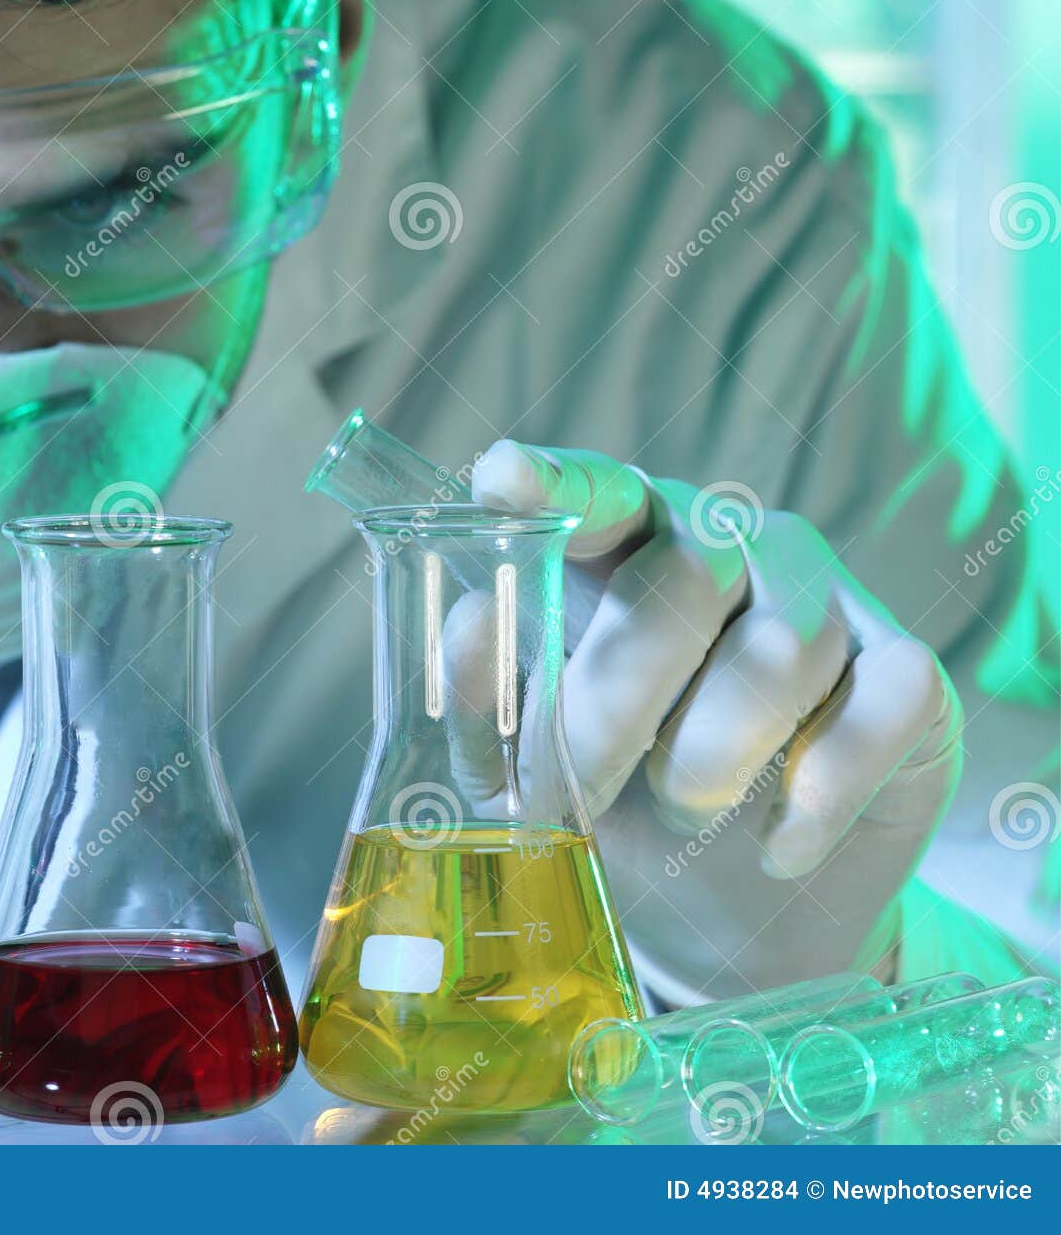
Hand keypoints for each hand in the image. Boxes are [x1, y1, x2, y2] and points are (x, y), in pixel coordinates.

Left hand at [466, 441, 962, 1004]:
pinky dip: (816, 802)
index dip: (554, 482)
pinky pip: (877, 715)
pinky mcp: (908, 672)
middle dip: (615, 707)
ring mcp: (823, 595)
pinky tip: (780, 843)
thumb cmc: (615, 799)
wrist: (736, 903)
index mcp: (621, 544)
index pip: (593, 490)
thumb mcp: (524, 765)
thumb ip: (485, 692)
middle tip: (579, 799)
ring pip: (782, 653)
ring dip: (710, 760)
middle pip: (687, 576)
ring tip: (684, 805)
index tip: (502, 479)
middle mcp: (725, 540)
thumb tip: (473, 624)